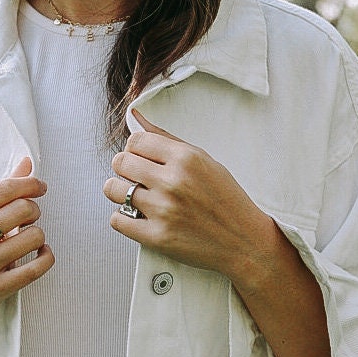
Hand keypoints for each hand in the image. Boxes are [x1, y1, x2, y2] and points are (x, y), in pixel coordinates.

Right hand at [0, 157, 54, 329]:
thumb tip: (26, 166)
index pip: (1, 191)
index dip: (28, 184)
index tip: (38, 187)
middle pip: (21, 210)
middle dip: (33, 208)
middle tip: (29, 215)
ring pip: (32, 237)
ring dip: (38, 234)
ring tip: (29, 237)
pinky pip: (35, 269)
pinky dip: (46, 256)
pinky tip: (40, 253)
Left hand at [103, 111, 272, 282]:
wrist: (245, 241)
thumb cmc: (226, 199)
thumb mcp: (204, 160)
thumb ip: (166, 139)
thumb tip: (135, 116)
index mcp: (186, 158)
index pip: (135, 141)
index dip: (135, 149)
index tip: (141, 158)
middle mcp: (173, 181)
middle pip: (120, 162)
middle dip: (126, 168)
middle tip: (138, 177)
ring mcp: (163, 210)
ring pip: (112, 189)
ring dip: (120, 192)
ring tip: (135, 196)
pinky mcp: (157, 237)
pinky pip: (117, 220)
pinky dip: (123, 218)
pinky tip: (138, 216)